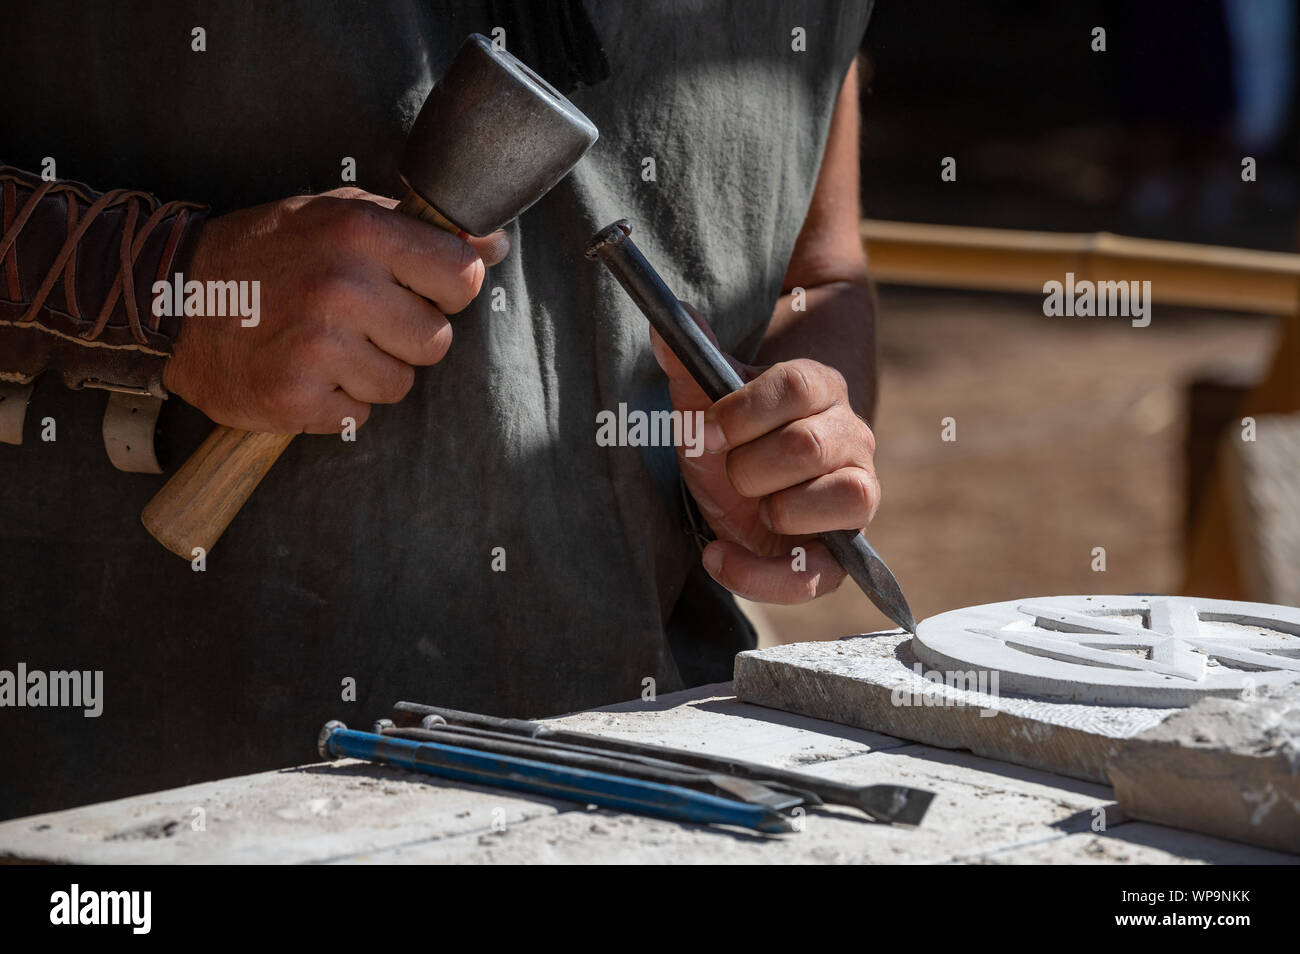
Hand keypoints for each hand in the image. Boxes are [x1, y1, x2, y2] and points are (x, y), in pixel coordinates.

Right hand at [163, 187, 508, 432]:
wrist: (174, 297)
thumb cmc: (270, 252)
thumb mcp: (338, 214)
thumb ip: (417, 229)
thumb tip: (494, 246)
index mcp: (361, 232)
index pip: (463, 276)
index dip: (447, 289)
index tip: (419, 290)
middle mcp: (343, 288)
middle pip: (436, 341)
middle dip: (406, 337)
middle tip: (361, 322)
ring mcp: (319, 347)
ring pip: (400, 384)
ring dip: (371, 374)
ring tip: (326, 346)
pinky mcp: (297, 398)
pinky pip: (358, 416)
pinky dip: (336, 403)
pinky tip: (303, 371)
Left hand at [651, 307, 879, 602]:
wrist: (748, 487)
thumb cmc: (731, 439)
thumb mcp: (705, 402)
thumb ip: (689, 363)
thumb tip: (667, 327)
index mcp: (819, 389)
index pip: (796, 385)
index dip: (743, 410)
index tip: (706, 431)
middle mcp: (850, 437)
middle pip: (810, 444)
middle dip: (750, 464)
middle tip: (729, 471)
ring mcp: (856, 492)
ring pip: (847, 496)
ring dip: (777, 507)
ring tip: (750, 504)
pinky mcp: (842, 550)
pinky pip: (822, 572)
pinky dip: (764, 575)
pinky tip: (718, 556)